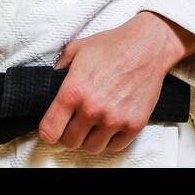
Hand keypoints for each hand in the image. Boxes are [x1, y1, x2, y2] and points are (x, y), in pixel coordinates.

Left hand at [37, 13, 183, 154]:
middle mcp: (92, 109)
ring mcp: (114, 119)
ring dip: (89, 138)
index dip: (48, 131)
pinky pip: (115, 147)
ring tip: (93, 124)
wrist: (147, 46)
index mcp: (73, 91)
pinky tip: (110, 126)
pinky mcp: (134, 124)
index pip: (49, 130)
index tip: (52, 128)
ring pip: (91, 148)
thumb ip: (59, 68)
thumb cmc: (112, 45)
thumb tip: (50, 83)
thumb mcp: (77, 49)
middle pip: (69, 142)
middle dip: (68, 134)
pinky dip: (110, 140)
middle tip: (74, 124)